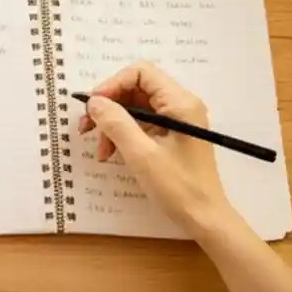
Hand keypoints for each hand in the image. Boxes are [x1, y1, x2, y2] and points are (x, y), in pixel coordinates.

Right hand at [78, 61, 234, 234]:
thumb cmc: (177, 187)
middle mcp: (180, 105)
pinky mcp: (172, 135)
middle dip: (109, 106)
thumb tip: (93, 102)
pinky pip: (141, 124)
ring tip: (100, 149)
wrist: (204, 219)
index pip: (141, 73)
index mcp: (180, 103)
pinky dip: (122, 134)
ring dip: (112, 123)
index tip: (93, 106)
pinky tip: (111, 152)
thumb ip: (116, 122)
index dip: (113, 84)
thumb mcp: (141, 154)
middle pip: (136, 89)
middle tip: (87, 128)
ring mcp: (177, 120)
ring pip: (135, 107)